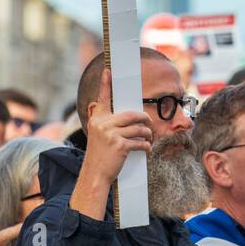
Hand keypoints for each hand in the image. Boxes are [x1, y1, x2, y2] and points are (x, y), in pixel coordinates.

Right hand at [81, 66, 152, 184]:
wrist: (95, 174)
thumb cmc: (100, 155)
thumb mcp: (98, 135)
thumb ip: (109, 123)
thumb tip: (130, 117)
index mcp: (97, 119)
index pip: (103, 99)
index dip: (105, 84)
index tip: (108, 70)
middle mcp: (102, 124)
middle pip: (131, 115)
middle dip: (144, 119)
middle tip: (149, 123)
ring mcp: (111, 134)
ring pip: (138, 129)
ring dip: (147, 135)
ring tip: (148, 139)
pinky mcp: (120, 146)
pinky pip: (140, 142)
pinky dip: (146, 146)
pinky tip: (146, 149)